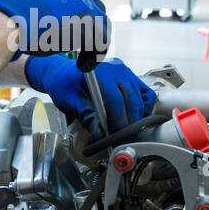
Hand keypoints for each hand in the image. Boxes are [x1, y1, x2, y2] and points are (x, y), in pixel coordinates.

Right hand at [0, 0, 109, 59]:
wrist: (9, 22)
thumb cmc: (8, 20)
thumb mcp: (24, 12)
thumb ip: (35, 15)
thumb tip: (29, 25)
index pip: (79, 0)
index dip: (80, 19)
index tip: (76, 35)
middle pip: (96, 10)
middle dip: (93, 30)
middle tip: (86, 48)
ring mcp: (83, 5)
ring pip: (101, 26)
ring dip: (94, 44)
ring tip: (84, 60)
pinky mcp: (89, 22)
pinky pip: (101, 41)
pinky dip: (94, 55)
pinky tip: (83, 65)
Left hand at [25, 56, 156, 138]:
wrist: (63, 74)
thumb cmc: (65, 86)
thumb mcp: (71, 102)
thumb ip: (87, 117)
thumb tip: (100, 135)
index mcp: (100, 71)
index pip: (116, 100)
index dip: (118, 121)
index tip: (115, 136)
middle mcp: (116, 69)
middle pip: (131, 100)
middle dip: (127, 123)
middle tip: (121, 140)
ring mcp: (126, 72)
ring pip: (140, 99)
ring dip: (135, 118)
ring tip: (125, 133)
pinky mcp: (131, 78)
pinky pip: (145, 94)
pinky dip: (144, 108)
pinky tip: (135, 119)